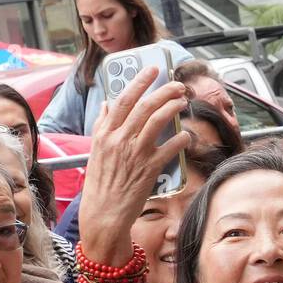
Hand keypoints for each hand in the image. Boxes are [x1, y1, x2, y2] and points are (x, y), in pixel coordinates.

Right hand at [78, 67, 192, 263]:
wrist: (104, 213)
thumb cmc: (101, 183)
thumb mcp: (96, 150)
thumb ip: (102, 125)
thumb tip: (108, 104)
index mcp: (105, 133)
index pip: (123, 99)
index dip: (139, 81)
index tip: (152, 69)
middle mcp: (119, 140)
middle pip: (143, 106)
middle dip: (163, 90)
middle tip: (177, 84)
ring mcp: (134, 154)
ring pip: (156, 122)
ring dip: (172, 108)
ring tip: (184, 101)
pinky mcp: (148, 170)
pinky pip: (168, 149)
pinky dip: (179, 140)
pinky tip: (187, 136)